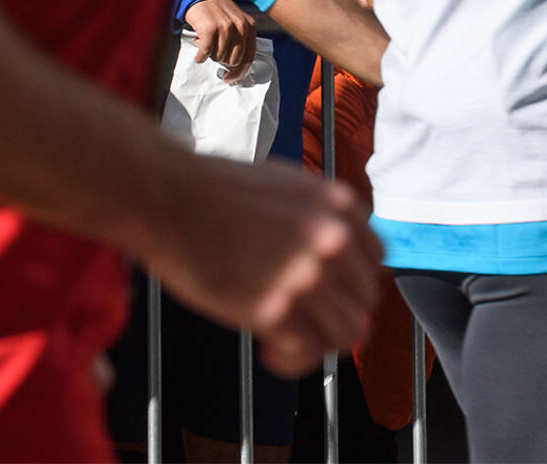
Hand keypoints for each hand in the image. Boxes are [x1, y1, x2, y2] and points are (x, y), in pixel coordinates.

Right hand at [145, 153, 382, 377]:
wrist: (171, 199)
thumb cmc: (217, 192)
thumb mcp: (291, 186)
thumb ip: (321, 216)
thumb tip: (337, 248)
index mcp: (340, 206)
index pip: (375, 259)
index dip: (351, 282)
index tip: (329, 294)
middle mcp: (333, 239)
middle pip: (365, 299)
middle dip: (336, 315)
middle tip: (305, 322)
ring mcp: (307, 274)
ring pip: (349, 332)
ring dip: (319, 344)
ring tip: (287, 342)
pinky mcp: (275, 309)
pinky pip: (307, 352)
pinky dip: (293, 361)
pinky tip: (269, 352)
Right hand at [185, 0, 259, 83]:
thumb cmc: (218, 12)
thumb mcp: (237, 22)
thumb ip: (241, 40)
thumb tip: (237, 65)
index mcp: (250, 27)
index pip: (249, 57)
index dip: (240, 72)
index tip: (231, 78)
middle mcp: (240, 27)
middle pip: (233, 60)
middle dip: (222, 60)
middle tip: (214, 50)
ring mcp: (226, 27)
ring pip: (219, 57)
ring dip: (210, 55)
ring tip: (207, 43)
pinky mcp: (210, 28)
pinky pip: (205, 52)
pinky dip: (200, 55)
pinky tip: (198, 48)